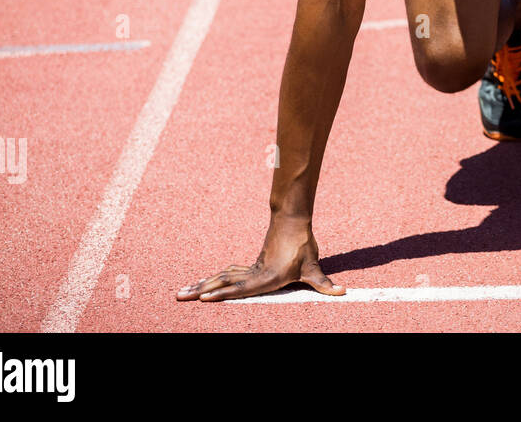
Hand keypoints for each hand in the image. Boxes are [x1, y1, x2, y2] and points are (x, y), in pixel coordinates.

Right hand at [176, 216, 344, 301]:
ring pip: (220, 277)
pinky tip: (201, 285)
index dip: (222, 294)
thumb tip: (342, 293)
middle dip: (199, 291)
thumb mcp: (313, 267)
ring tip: (180, 293)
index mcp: (265, 277)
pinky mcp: (249, 266)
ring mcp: (249, 269)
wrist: (292, 221)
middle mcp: (253, 273)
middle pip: (221, 283)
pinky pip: (226, 274)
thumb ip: (324, 283)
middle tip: (178, 297)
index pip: (240, 289)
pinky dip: (212, 280)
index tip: (203, 298)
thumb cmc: (302, 246)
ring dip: (200, 285)